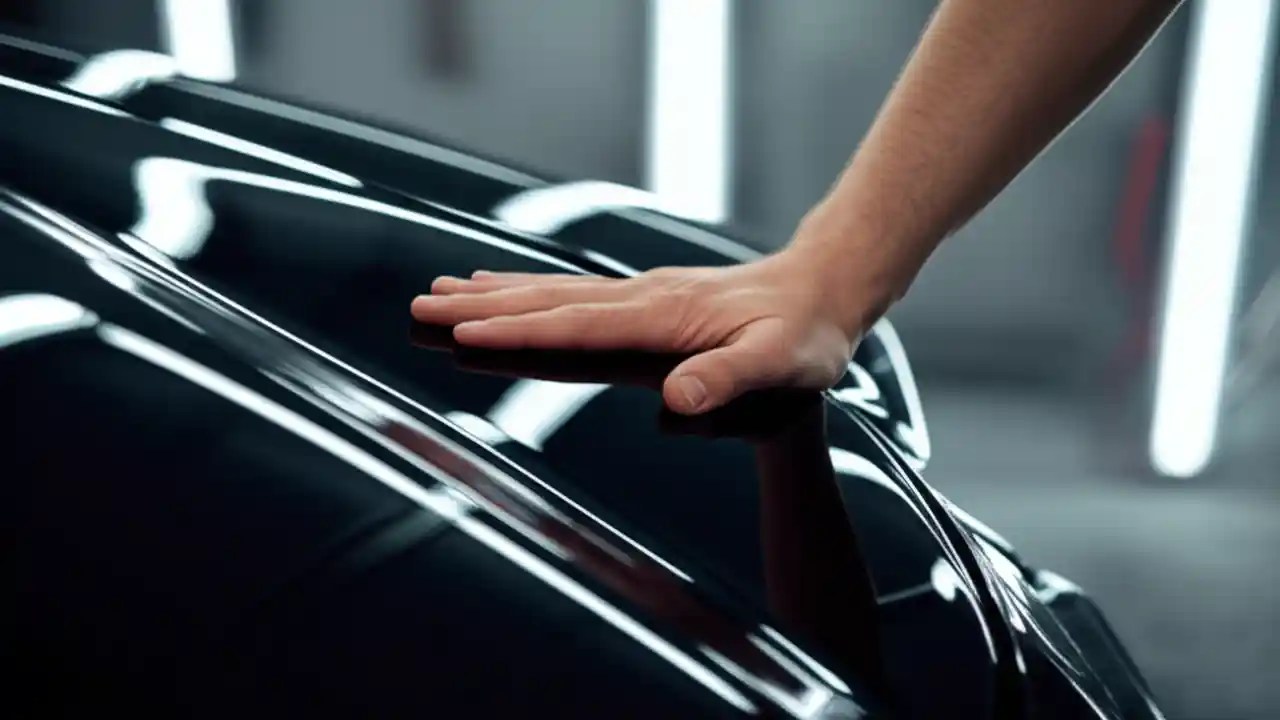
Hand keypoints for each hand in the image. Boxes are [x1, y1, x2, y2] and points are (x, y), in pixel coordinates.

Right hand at [410, 246, 881, 414]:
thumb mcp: (779, 361)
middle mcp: (640, 299)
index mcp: (661, 318)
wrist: (823, 286)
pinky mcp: (645, 298)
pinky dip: (532, 290)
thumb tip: (678, 402)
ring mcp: (640, 295)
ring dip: (496, 293)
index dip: (519, 329)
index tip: (463, 329)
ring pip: (552, 292)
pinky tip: (510, 289)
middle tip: (420, 304)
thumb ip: (727, 378)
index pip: (575, 325)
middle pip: (546, 302)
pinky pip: (573, 292)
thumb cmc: (804, 333)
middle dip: (481, 307)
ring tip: (443, 290)